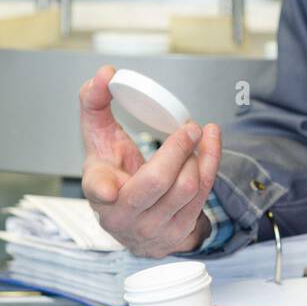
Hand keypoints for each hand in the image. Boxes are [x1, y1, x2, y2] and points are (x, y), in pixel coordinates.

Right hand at [79, 64, 221, 256]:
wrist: (134, 221)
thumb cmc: (114, 175)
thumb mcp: (100, 140)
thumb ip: (95, 104)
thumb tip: (105, 73)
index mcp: (98, 189)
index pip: (96, 188)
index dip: (102, 189)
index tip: (108, 188)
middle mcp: (123, 215)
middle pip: (157, 181)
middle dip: (178, 149)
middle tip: (189, 127)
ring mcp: (152, 228)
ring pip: (185, 187)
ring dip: (196, 156)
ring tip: (194, 137)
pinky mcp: (179, 232)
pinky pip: (203, 194)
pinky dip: (211, 163)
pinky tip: (210, 145)